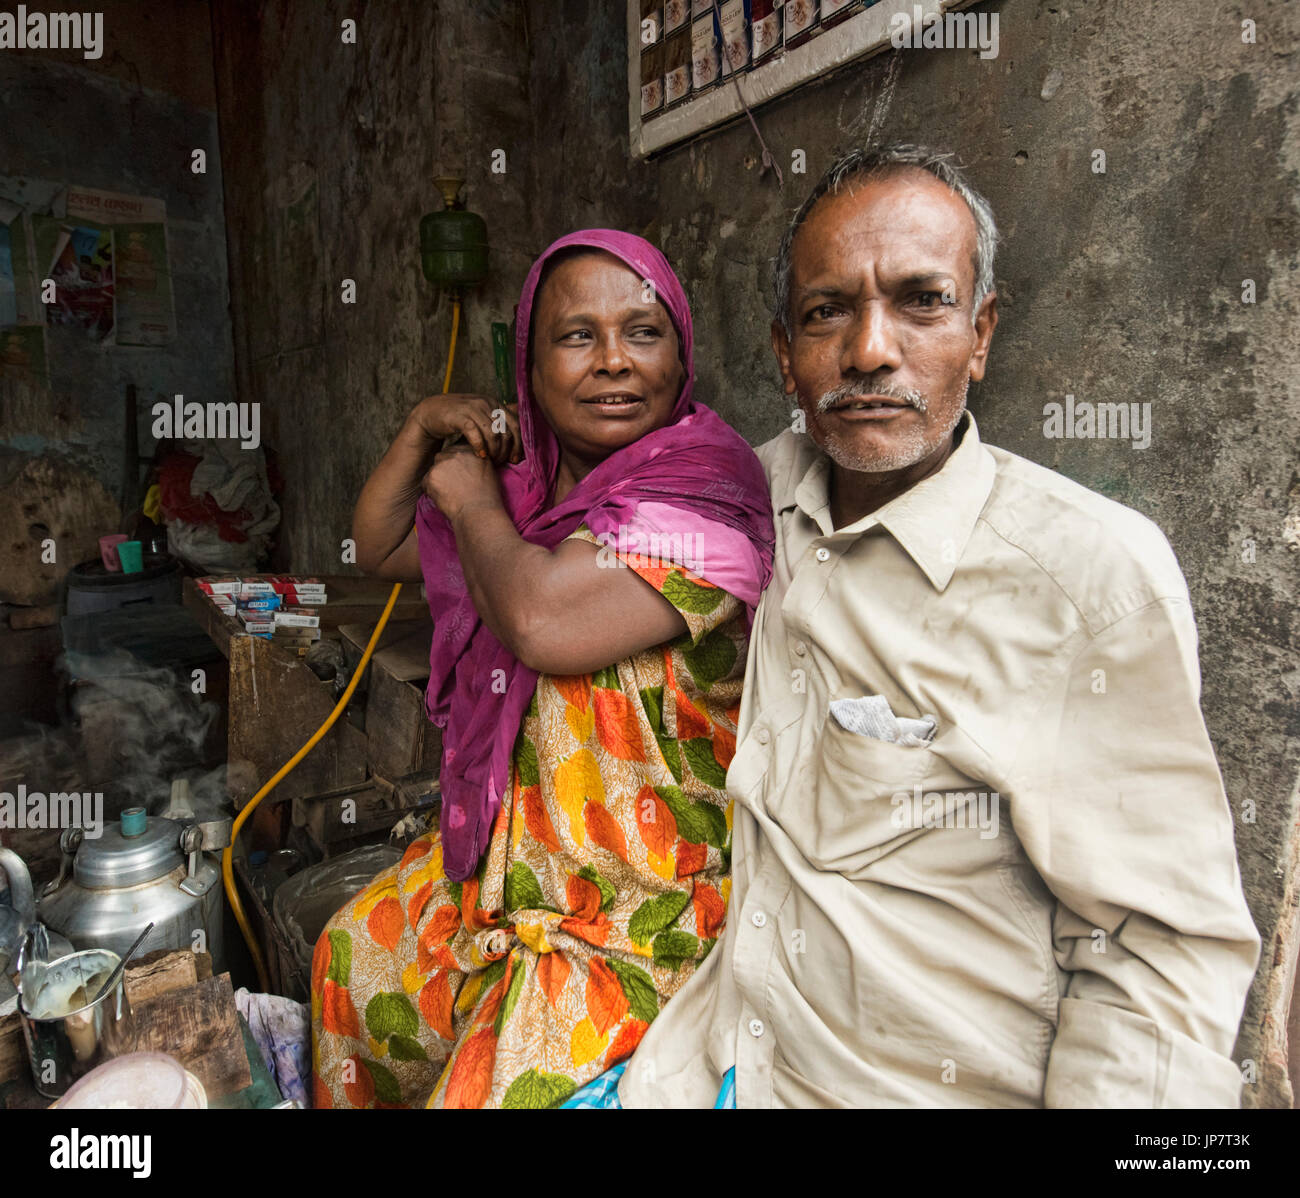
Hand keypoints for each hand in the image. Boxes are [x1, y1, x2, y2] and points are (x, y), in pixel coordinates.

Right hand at [406, 393, 521, 464]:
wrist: (432, 412)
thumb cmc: (460, 419)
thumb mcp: (482, 418)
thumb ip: (498, 425)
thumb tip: (517, 442)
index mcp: (495, 403)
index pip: (516, 424)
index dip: (518, 444)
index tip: (515, 459)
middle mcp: (486, 403)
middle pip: (506, 432)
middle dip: (505, 451)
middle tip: (499, 462)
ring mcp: (473, 408)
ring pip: (493, 434)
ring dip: (494, 451)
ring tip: (490, 460)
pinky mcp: (459, 416)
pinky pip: (475, 433)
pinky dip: (480, 446)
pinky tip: (479, 455)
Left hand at [422, 445, 501, 523]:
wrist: (478, 511)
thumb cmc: (488, 496)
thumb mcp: (490, 470)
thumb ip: (477, 460)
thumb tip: (469, 463)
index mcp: (469, 450)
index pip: (456, 452)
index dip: (457, 466)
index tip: (461, 477)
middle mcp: (455, 453)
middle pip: (443, 458)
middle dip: (446, 470)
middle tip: (454, 485)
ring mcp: (441, 464)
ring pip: (434, 470)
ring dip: (439, 480)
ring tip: (451, 494)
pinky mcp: (430, 477)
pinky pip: (426, 483)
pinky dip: (432, 491)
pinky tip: (444, 498)